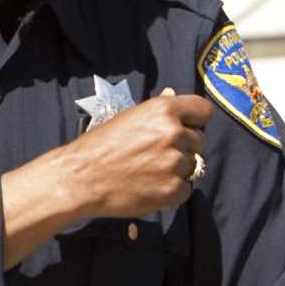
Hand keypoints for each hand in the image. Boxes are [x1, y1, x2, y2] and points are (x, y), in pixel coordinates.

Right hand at [60, 87, 211, 220]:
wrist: (81, 178)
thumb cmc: (100, 145)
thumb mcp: (128, 118)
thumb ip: (157, 110)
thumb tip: (173, 94)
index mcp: (163, 110)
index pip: (203, 110)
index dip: (195, 120)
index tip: (187, 127)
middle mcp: (174, 133)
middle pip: (199, 141)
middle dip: (184, 147)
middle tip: (156, 154)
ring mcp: (175, 163)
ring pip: (193, 165)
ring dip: (178, 170)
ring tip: (150, 171)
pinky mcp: (174, 190)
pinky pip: (186, 189)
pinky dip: (172, 191)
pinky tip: (150, 186)